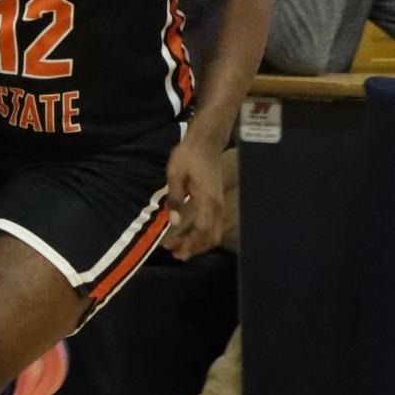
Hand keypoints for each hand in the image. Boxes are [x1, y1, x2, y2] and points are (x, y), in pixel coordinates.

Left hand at [162, 139, 226, 260]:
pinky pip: (213, 225)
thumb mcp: (175, 174)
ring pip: (214, 233)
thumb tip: (175, 222)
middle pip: (211, 236)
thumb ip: (175, 199)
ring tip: (179, 247)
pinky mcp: (217, 202)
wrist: (206, 141)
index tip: (175, 251)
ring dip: (198, 243)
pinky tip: (189, 235)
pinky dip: (202, 235)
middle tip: (175, 253)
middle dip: (194, 248)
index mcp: (207, 200)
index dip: (190, 244)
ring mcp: (219, 204)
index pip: (202, 230)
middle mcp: (217, 205)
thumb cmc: (188, 155)